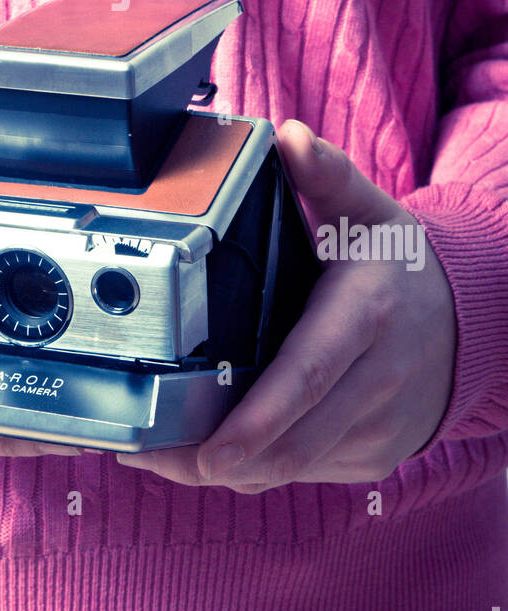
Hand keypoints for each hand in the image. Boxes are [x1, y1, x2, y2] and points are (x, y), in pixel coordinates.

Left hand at [117, 120, 457, 489]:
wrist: (466, 323)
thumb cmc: (400, 266)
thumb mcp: (368, 211)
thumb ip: (324, 174)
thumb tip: (288, 138)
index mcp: (364, 317)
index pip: (306, 378)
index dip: (255, 420)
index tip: (207, 448)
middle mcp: (374, 381)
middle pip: (290, 442)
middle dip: (214, 460)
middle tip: (144, 453)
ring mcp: (375, 429)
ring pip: (291, 468)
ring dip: (224, 470)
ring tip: (157, 453)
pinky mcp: (370, 458)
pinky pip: (303, 472)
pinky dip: (254, 467)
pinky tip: (206, 450)